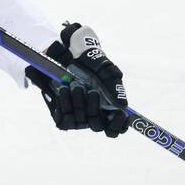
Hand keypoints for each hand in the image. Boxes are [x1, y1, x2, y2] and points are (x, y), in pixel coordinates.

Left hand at [26, 22, 128, 136]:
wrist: (72, 56)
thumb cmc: (94, 65)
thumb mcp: (108, 72)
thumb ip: (115, 87)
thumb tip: (122, 106)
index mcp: (109, 109)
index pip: (116, 129)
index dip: (118, 125)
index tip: (119, 114)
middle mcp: (94, 115)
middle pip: (96, 126)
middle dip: (93, 108)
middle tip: (92, 91)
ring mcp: (78, 116)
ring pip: (79, 121)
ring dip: (78, 103)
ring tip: (75, 85)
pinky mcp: (62, 113)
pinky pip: (63, 119)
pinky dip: (64, 104)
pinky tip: (64, 89)